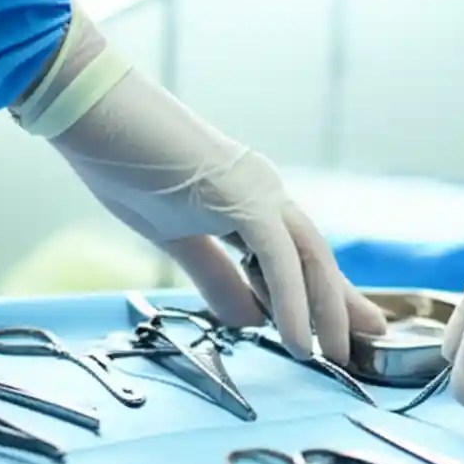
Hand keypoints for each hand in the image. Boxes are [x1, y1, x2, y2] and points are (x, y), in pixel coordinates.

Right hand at [12, 6, 385, 362]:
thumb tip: (250, 320)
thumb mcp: (172, 235)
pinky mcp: (241, 196)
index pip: (296, 254)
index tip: (344, 326)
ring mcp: (257, 191)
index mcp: (248, 197)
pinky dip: (292, 303)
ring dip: (326, 311)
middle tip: (371, 339)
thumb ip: (214, 275)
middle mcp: (265, 191)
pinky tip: (298, 338)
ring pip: (309, 258)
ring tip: (336, 355)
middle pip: (316, 256)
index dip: (323, 293)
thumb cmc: (121, 161)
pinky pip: (278, 259)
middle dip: (343, 302)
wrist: (92, 108)